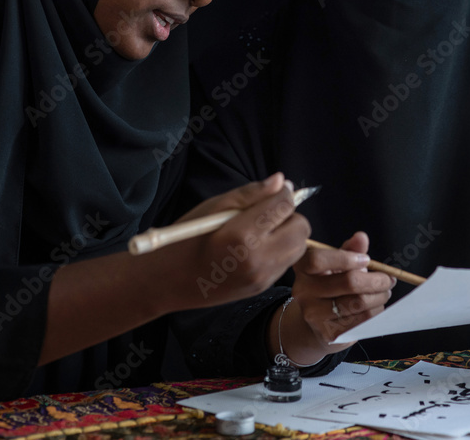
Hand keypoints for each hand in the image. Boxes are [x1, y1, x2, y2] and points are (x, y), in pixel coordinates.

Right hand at [173, 172, 310, 308]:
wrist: (169, 281)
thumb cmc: (186, 238)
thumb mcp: (214, 207)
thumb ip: (251, 194)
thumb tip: (282, 181)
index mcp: (242, 235)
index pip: (284, 206)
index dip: (282, 194)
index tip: (273, 192)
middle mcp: (258, 259)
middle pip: (301, 228)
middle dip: (289, 216)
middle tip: (267, 214)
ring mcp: (262, 277)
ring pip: (299, 247)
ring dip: (288, 234)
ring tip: (261, 231)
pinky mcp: (263, 287)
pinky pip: (286, 262)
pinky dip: (280, 250)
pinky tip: (256, 248)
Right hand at [269, 232, 394, 364]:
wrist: (318, 323)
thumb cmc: (330, 286)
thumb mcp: (337, 264)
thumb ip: (350, 250)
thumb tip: (361, 237)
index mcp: (303, 268)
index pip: (318, 260)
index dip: (345, 258)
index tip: (366, 260)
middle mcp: (302, 291)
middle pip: (347, 282)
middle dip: (375, 280)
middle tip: (388, 279)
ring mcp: (313, 314)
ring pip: (358, 302)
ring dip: (379, 296)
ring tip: (385, 292)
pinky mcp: (328, 333)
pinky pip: (361, 320)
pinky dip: (376, 311)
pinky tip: (376, 306)